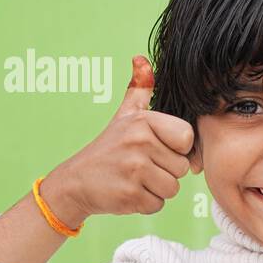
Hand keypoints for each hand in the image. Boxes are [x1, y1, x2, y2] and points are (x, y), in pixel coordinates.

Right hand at [42, 55, 196, 223]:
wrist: (75, 181)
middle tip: (140, 165)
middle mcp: (140, 142)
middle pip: (181, 167)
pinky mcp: (131, 195)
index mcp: (144, 121)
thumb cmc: (108, 148)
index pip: (187, 137)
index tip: (156, 147)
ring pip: (173, 188)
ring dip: (157, 188)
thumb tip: (141, 59)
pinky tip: (129, 191)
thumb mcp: (124, 115)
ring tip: (135, 178)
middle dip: (165, 171)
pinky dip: (146, 203)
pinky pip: (159, 204)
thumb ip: (139, 89)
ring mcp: (134, 170)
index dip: (176, 147)